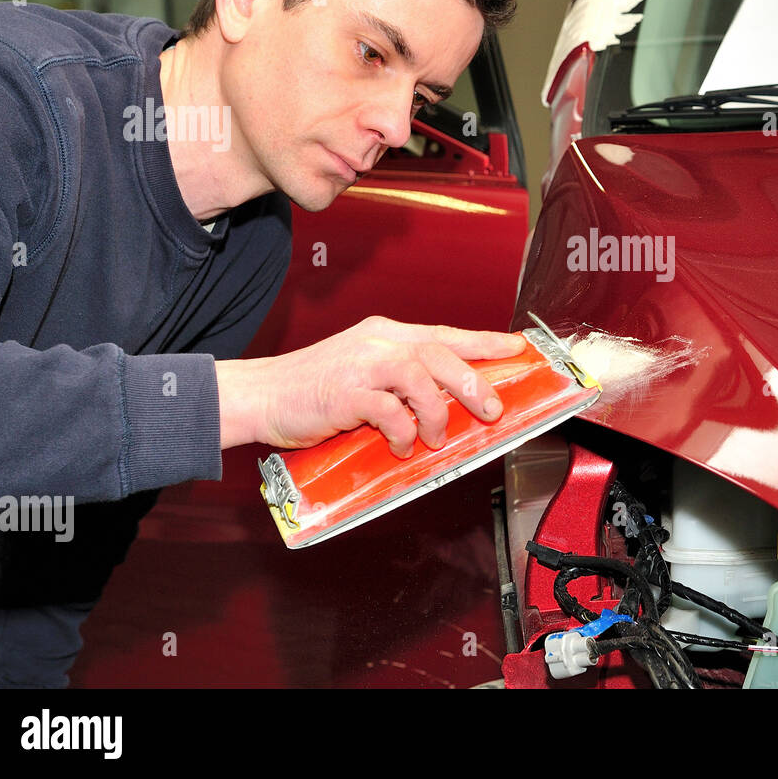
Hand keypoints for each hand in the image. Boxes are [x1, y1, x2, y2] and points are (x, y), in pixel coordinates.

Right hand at [217, 316, 527, 457]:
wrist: (261, 395)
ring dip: (437, 412)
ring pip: (420, 377)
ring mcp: (361, 365)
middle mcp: (377, 342)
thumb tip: (445, 406)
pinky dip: (403, 431)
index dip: (484, 341)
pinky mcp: (344, 393)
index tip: (516, 348)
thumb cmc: (313, 390)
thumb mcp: (363, 373)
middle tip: (491, 409)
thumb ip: (400, 383)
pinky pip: (389, 411)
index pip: (445, 333)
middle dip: (473, 382)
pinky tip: (402, 446)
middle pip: (440, 352)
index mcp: (386, 334)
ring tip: (435, 437)